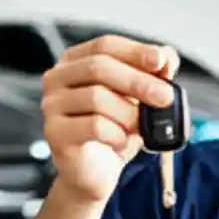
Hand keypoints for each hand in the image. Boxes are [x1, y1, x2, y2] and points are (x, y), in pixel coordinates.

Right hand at [40, 35, 180, 203]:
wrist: (95, 172)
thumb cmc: (113, 130)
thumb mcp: (137, 98)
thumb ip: (152, 74)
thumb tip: (167, 58)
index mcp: (75, 61)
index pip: (104, 46)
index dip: (134, 51)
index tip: (160, 60)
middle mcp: (57, 79)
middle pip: (98, 67)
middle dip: (138, 81)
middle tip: (165, 97)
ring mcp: (52, 106)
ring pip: (96, 97)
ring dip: (128, 113)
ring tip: (138, 126)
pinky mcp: (55, 133)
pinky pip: (93, 126)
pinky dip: (117, 134)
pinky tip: (121, 141)